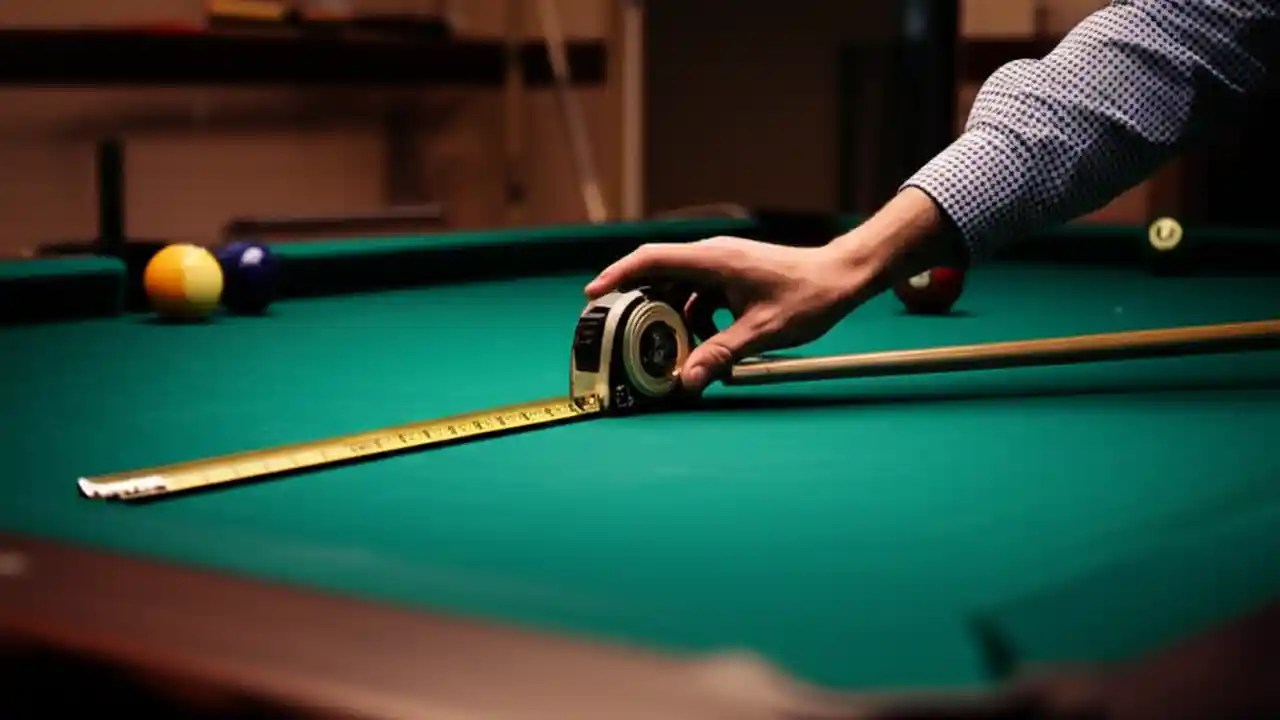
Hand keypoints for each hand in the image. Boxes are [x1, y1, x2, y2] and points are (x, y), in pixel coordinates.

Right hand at [584, 189, 958, 392]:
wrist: (844, 276)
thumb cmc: (809, 295)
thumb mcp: (761, 332)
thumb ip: (720, 355)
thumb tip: (688, 381)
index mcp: (714, 259)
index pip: (651, 259)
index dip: (617, 275)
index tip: (592, 295)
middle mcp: (713, 255)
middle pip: (659, 275)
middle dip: (637, 304)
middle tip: (618, 332)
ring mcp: (723, 265)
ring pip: (679, 288)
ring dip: (669, 317)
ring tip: (663, 348)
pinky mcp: (732, 276)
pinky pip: (699, 295)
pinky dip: (693, 318)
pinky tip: (703, 344)